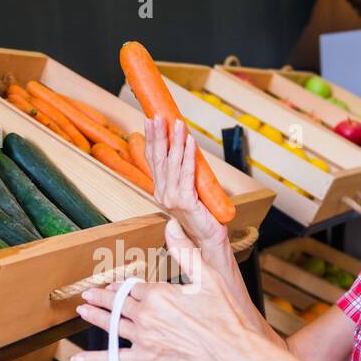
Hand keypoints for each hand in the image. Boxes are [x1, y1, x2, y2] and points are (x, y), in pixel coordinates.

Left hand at [72, 219, 265, 360]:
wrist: (236, 356)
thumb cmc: (227, 318)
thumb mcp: (209, 277)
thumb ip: (185, 251)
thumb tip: (171, 225)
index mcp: (158, 293)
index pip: (133, 287)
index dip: (123, 285)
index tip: (115, 285)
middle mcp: (146, 315)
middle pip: (119, 304)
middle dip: (102, 298)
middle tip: (88, 294)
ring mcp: (145, 339)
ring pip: (112, 325)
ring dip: (96, 317)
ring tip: (83, 311)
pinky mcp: (148, 360)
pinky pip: (115, 358)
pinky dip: (94, 359)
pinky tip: (78, 359)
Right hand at [145, 116, 228, 263]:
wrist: (209, 245)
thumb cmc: (202, 219)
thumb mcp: (190, 192)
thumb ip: (184, 175)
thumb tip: (187, 148)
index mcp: (160, 192)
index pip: (153, 161)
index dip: (151, 140)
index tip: (151, 120)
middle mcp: (162, 195)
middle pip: (158, 159)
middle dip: (158, 135)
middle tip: (158, 115)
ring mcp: (172, 200)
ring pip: (172, 164)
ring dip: (175, 141)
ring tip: (178, 123)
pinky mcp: (185, 203)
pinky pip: (186, 174)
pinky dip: (188, 156)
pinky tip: (190, 142)